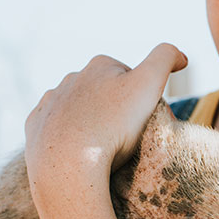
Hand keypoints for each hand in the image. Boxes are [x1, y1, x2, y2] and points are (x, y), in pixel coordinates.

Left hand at [24, 43, 187, 206]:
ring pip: (81, 109)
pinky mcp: (37, 126)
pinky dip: (70, 137)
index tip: (152, 121)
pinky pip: (57, 129)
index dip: (147, 99)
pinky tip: (81, 152)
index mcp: (101, 66)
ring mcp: (52, 102)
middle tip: (132, 138)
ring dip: (94, 122)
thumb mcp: (149, 84)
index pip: (134, 78)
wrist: (67, 162)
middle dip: (120, 110)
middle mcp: (72, 78)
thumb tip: (180, 56)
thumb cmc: (113, 125)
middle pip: (106, 93)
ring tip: (107, 148)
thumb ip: (166, 59)